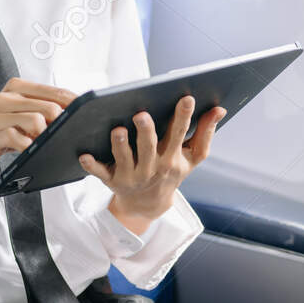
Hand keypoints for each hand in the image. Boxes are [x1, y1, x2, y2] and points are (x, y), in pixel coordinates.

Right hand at [0, 78, 76, 211]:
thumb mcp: (17, 118)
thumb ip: (40, 110)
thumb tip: (73, 114)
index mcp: (16, 87)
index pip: (55, 91)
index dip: (74, 104)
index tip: (85, 116)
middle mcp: (6, 96)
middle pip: (51, 104)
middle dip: (62, 123)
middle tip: (65, 136)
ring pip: (39, 119)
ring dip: (46, 136)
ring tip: (43, 145)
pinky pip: (22, 138)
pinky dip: (30, 147)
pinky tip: (27, 151)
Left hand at [79, 95, 225, 229]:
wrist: (149, 204)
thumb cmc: (171, 172)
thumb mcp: (191, 157)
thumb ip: (205, 133)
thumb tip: (220, 109)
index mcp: (172, 158)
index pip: (179, 134)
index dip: (184, 117)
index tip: (186, 98)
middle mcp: (152, 167)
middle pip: (149, 147)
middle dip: (146, 131)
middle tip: (141, 114)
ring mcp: (131, 175)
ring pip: (124, 158)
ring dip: (120, 145)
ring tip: (117, 130)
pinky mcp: (111, 180)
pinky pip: (99, 173)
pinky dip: (91, 165)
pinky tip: (83, 155)